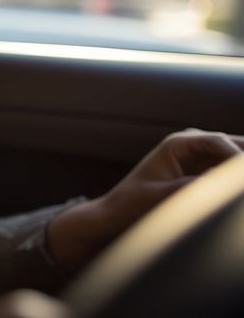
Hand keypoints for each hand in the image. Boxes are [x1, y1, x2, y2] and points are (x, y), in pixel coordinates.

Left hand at [47, 128, 243, 274]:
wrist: (120, 210)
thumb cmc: (133, 201)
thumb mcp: (162, 195)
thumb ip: (191, 187)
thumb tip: (219, 183)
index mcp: (177, 143)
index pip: (218, 141)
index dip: (237, 156)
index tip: (243, 180)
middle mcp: (191, 145)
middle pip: (231, 145)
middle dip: (241, 161)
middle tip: (242, 188)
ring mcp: (200, 157)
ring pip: (232, 157)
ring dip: (237, 173)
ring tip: (239, 193)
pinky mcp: (205, 171)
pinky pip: (227, 171)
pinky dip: (234, 180)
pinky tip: (237, 194)